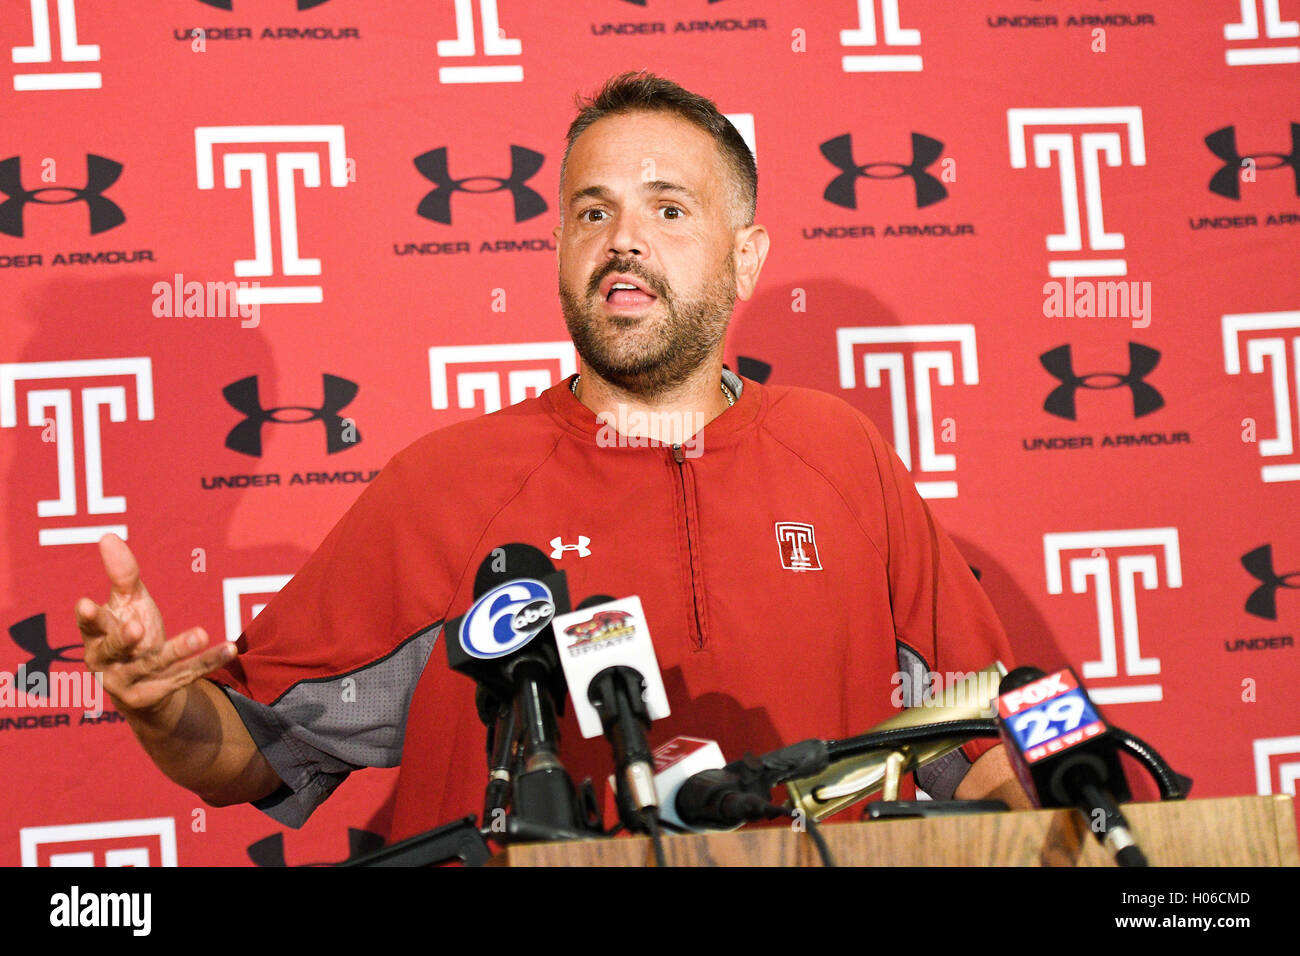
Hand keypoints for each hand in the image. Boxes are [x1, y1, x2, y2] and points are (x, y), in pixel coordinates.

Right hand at [75, 533, 235, 719]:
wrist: (142, 686)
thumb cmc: (131, 633)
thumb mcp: (128, 603)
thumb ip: (121, 574)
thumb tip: (107, 536)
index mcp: (96, 637)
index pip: (91, 624)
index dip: (88, 616)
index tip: (85, 603)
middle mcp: (106, 662)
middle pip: (115, 648)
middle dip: (125, 639)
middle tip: (137, 626)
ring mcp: (129, 682)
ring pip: (154, 664)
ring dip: (178, 648)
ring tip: (201, 632)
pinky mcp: (155, 695)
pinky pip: (185, 675)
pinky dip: (208, 662)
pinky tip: (230, 648)